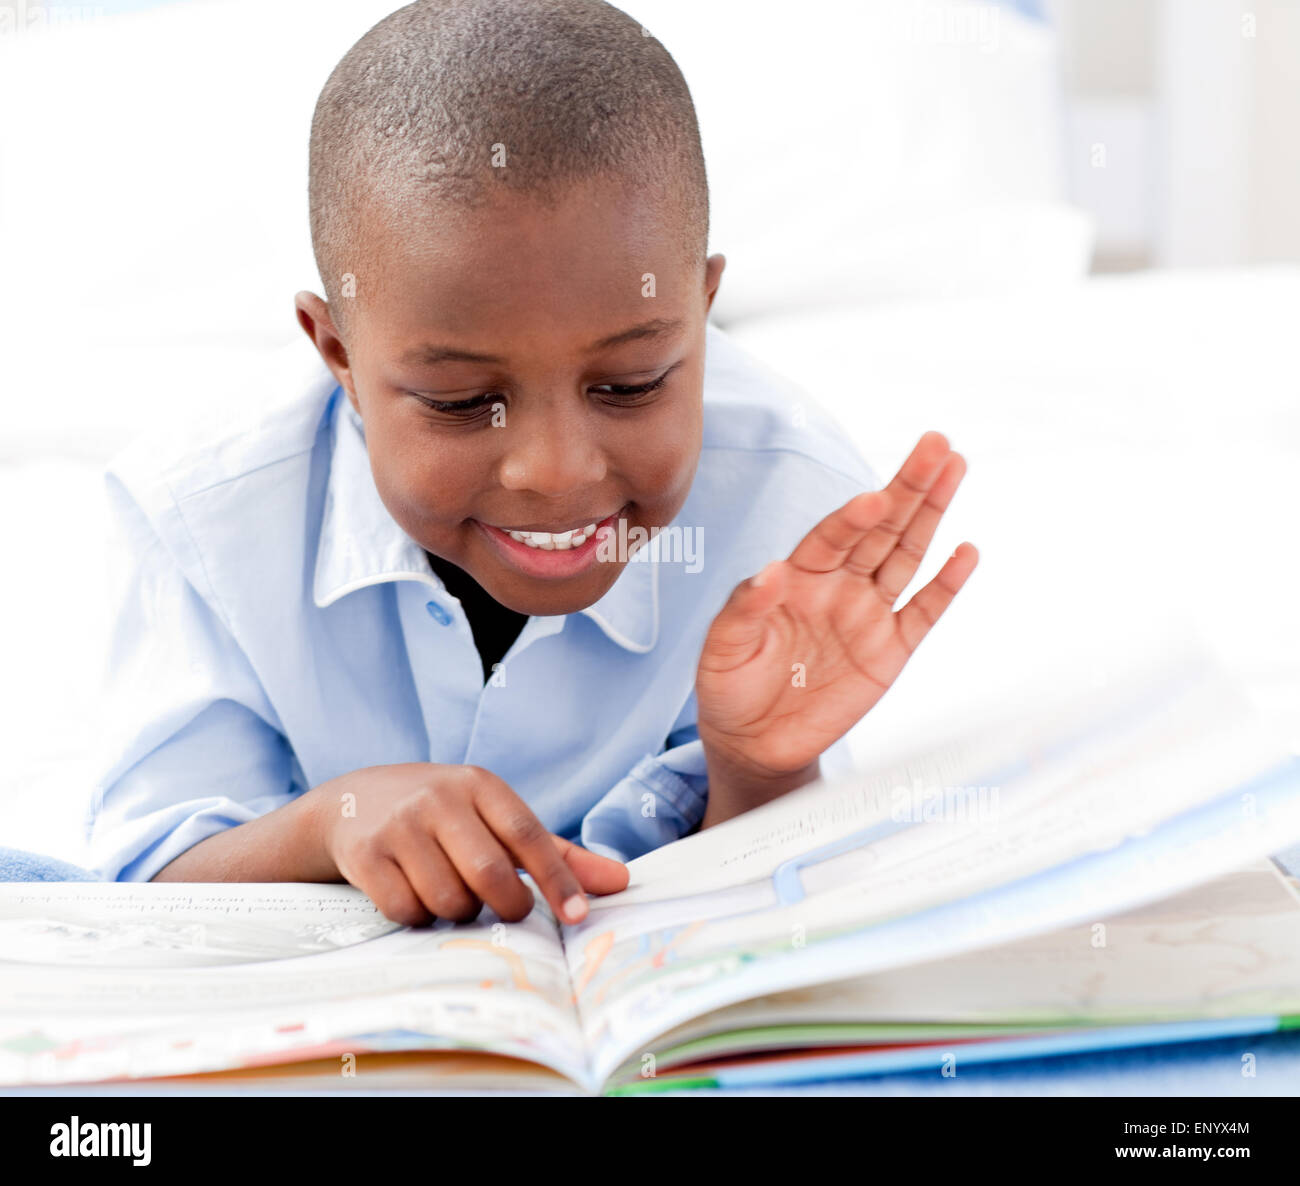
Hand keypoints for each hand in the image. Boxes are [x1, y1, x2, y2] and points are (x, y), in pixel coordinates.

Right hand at [308, 763, 628, 926]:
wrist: (352, 802)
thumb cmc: (443, 815)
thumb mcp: (495, 819)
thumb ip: (555, 853)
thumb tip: (620, 882)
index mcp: (480, 785)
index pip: (528, 835)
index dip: (557, 878)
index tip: (578, 915)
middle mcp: (439, 799)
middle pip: (489, 874)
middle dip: (506, 905)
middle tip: (506, 908)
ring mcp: (399, 826)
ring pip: (448, 899)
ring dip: (457, 912)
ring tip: (451, 891)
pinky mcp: (366, 854)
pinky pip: (406, 910)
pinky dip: (418, 917)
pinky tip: (415, 894)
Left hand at [696, 431, 977, 822]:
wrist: (754, 743)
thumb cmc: (730, 686)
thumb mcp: (723, 648)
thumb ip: (743, 609)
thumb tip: (770, 571)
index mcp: (797, 578)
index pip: (831, 537)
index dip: (852, 517)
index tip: (874, 496)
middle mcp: (838, 585)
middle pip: (880, 528)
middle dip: (908, 486)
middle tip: (937, 443)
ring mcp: (868, 614)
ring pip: (907, 555)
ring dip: (932, 513)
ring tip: (955, 468)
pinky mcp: (890, 651)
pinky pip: (923, 612)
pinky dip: (946, 584)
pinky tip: (966, 551)